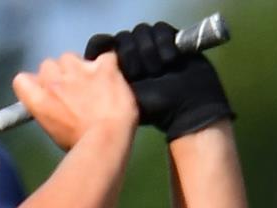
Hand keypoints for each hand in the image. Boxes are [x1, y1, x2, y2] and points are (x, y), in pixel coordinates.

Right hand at [12, 52, 137, 152]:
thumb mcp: (53, 130)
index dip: (34, 84)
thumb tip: (52, 103)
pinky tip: (111, 77)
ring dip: (78, 67)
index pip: (21, 80)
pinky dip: (107, 65)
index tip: (44, 92)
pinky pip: (104, 57)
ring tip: (91, 83)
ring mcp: (78, 70)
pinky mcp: (103, 67)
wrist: (107, 138)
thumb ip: (47, 109)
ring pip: (70, 57)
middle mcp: (54, 80)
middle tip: (71, 90)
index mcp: (38, 99)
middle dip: (57, 75)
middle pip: (47, 64)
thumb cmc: (80, 144)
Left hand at [85, 22, 233, 139]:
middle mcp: (134, 54)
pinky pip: (160, 29)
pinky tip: (170, 60)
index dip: (101, 44)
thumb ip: (104, 83)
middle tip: (140, 73)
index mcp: (118, 67)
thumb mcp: (122, 98)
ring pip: (141, 31)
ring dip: (148, 51)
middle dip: (130, 54)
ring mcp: (152, 46)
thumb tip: (89, 63)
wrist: (187, 107)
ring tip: (158, 70)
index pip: (101, 44)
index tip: (104, 50)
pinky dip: (164, 43)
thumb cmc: (154, 108)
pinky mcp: (170, 39)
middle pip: (122, 37)